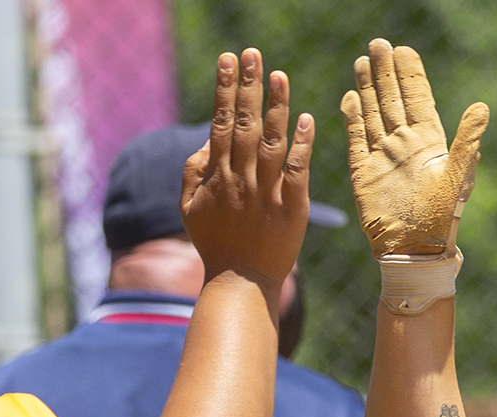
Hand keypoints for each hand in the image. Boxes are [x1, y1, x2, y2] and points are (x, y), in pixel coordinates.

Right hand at [180, 49, 314, 290]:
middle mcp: (240, 179)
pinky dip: (302, 145)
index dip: (224, 89)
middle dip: (247, 86)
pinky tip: (306, 119)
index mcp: (217, 175)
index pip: (219, 122)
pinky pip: (298, 171)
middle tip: (252, 54)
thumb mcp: (190, 207)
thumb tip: (207, 137)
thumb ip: (194, 170)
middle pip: (242, 124)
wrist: (240, 282)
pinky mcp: (291, 208)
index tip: (228, 60)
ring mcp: (266, 193)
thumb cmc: (215, 243)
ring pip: (270, 142)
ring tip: (279, 76)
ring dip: (275, 107)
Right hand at [340, 38, 488, 256]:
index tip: (404, 50)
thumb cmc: (441, 217)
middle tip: (379, 43)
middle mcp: (404, 144)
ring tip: (363, 61)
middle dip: (386, 72)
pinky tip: (350, 97)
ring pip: (373, 113)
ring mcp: (383, 156)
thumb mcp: (458, 175)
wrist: (415, 248)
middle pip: (392, 100)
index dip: (410, 75)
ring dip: (368, 88)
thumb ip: (468, 140)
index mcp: (429, 143)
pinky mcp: (363, 171)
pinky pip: (356, 138)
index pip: (418, 100)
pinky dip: (353, 118)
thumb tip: (483, 106)